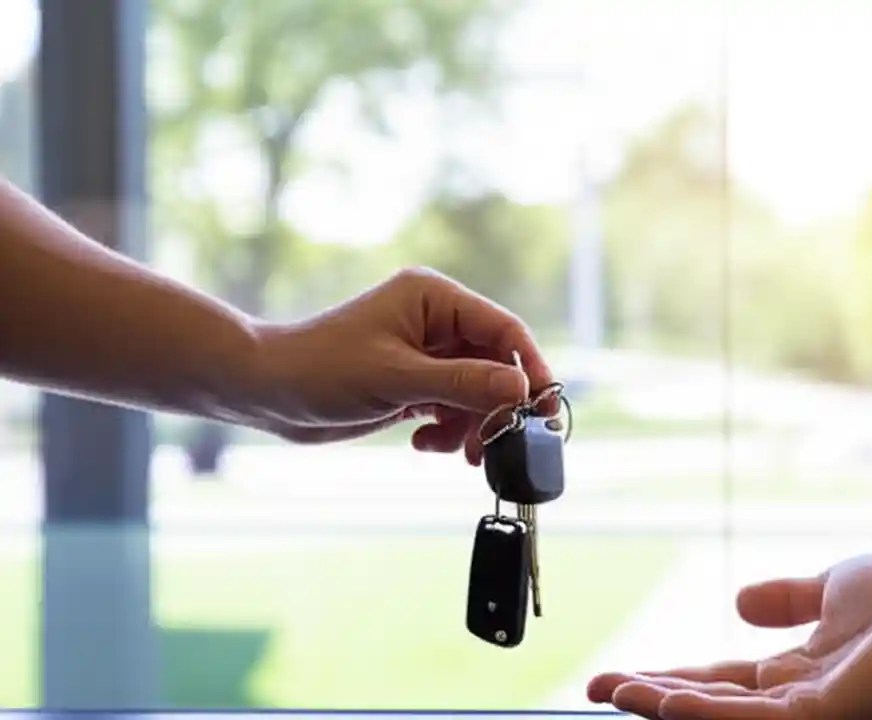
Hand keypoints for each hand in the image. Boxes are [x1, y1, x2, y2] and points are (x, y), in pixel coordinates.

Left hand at [246, 267, 554, 461]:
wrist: (265, 392)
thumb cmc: (320, 369)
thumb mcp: (396, 379)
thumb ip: (462, 384)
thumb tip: (521, 389)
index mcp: (434, 298)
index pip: (503, 330)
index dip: (530, 369)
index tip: (544, 409)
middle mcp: (436, 320)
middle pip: (496, 365)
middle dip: (498, 408)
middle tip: (498, 445)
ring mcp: (426, 353)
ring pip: (478, 393)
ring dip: (474, 426)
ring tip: (458, 452)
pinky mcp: (415, 383)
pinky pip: (455, 408)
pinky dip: (450, 432)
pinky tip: (425, 443)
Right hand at [588, 554, 871, 719]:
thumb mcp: (833, 587)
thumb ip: (788, 598)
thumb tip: (737, 600)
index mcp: (799, 672)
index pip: (720, 682)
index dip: (671, 678)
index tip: (622, 672)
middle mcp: (796, 700)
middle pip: (709, 705)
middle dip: (651, 697)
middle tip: (597, 689)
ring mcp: (808, 713)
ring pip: (720, 718)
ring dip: (663, 705)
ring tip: (614, 692)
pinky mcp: (820, 717)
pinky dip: (702, 713)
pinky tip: (661, 700)